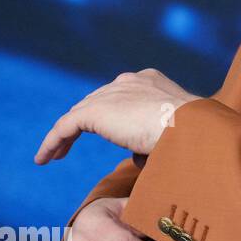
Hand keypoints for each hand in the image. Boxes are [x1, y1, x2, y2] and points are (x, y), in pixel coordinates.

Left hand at [34, 68, 200, 163]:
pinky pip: (65, 127)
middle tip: (71, 145)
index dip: (109, 115)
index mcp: (150, 81)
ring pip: (78, 115)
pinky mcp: (95, 112)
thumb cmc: (196, 136)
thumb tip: (140, 155)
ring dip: (64, 136)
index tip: (107, 134)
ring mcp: (111, 94)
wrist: (193, 129)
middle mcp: (129, 81)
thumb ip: (156, 135)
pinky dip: (52, 142)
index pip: (120, 96)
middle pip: (95, 102)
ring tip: (54, 155)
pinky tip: (44, 159)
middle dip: (83, 122)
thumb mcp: (178, 130)